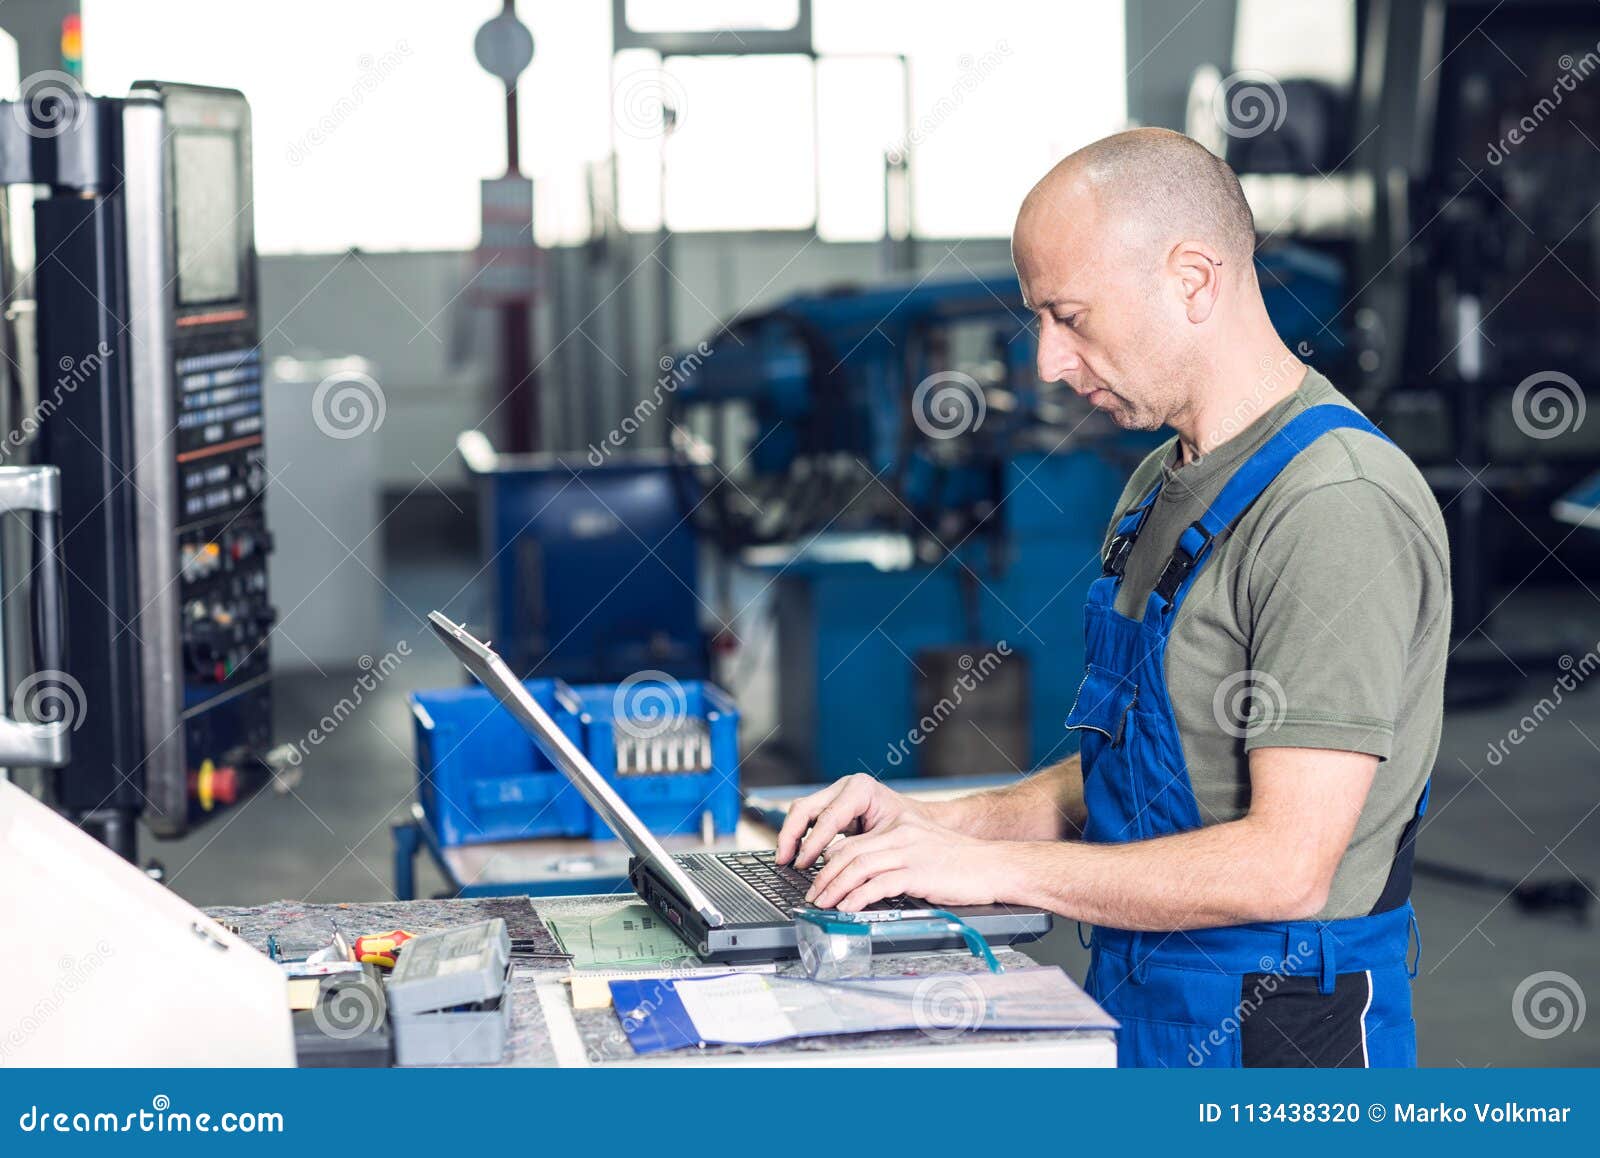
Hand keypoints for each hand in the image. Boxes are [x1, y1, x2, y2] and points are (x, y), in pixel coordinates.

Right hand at [775, 773, 924, 867]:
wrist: (922, 823)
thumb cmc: (910, 830)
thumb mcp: (886, 839)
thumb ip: (857, 848)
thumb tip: (830, 865)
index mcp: (861, 788)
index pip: (828, 817)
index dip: (812, 842)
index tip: (802, 863)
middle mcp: (846, 786)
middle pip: (806, 807)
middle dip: (791, 835)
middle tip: (784, 860)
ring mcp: (837, 793)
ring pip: (802, 811)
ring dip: (791, 836)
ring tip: (784, 859)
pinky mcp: (833, 805)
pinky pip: (808, 818)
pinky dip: (799, 836)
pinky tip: (795, 854)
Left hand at [804, 811, 1010, 911]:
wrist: (996, 867)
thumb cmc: (963, 865)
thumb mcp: (923, 852)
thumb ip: (895, 859)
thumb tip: (864, 881)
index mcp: (899, 827)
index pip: (852, 841)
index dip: (828, 860)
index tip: (817, 878)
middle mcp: (900, 834)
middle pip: (848, 852)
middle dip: (824, 876)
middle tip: (812, 895)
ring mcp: (908, 852)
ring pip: (857, 867)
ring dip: (834, 888)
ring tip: (822, 905)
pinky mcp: (917, 872)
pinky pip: (877, 885)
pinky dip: (857, 898)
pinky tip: (848, 909)